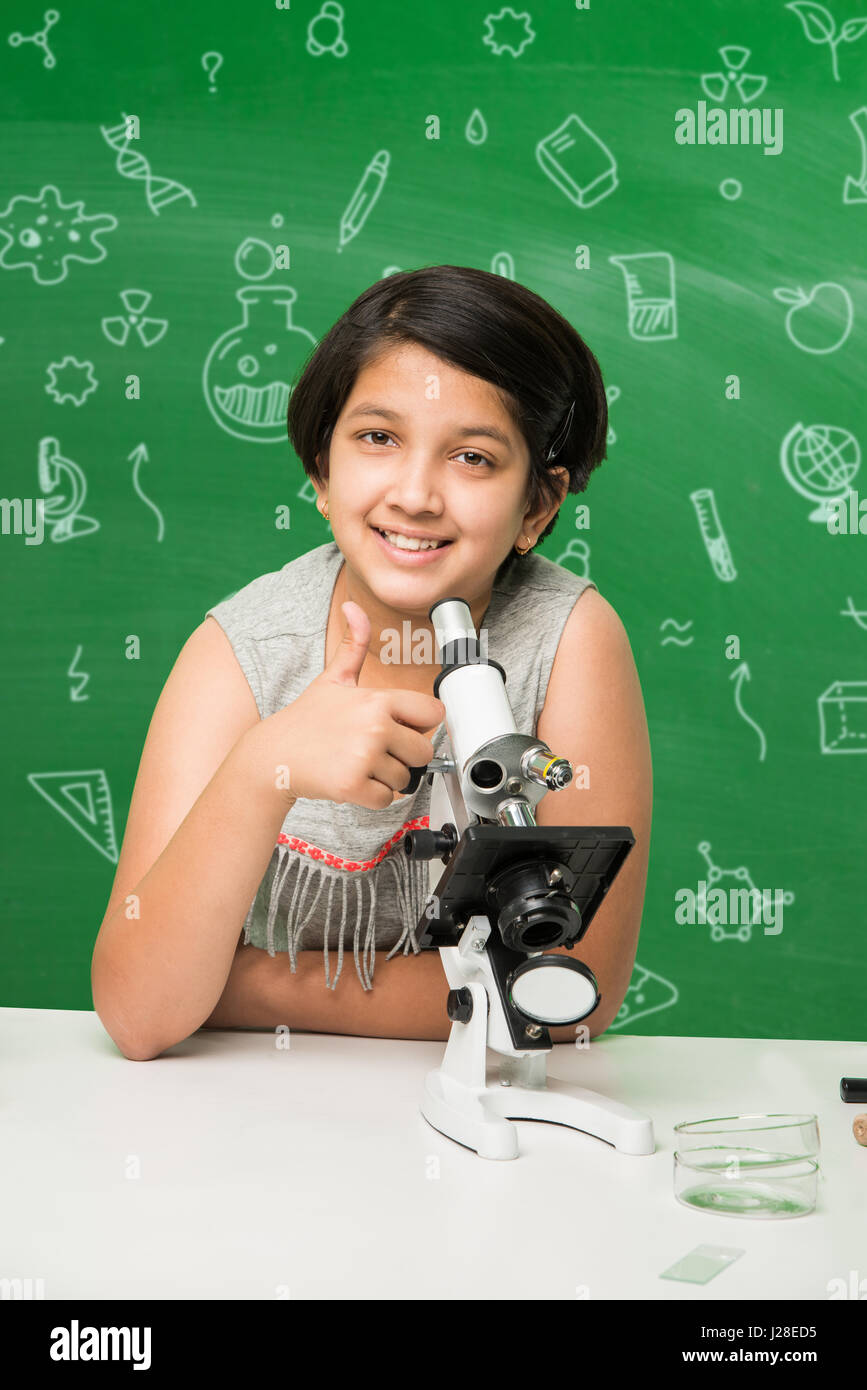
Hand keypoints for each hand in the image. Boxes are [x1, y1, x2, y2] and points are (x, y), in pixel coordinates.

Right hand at [247, 600, 444, 810]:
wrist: (272, 755)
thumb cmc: (306, 720)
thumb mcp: (333, 678)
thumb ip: (354, 644)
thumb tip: (353, 607)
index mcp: (377, 699)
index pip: (433, 714)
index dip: (418, 724)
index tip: (398, 727)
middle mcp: (374, 726)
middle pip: (423, 752)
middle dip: (402, 757)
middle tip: (372, 751)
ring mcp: (363, 756)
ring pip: (404, 779)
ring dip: (384, 778)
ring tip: (356, 763)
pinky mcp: (352, 784)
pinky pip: (385, 800)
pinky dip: (371, 797)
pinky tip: (350, 780)